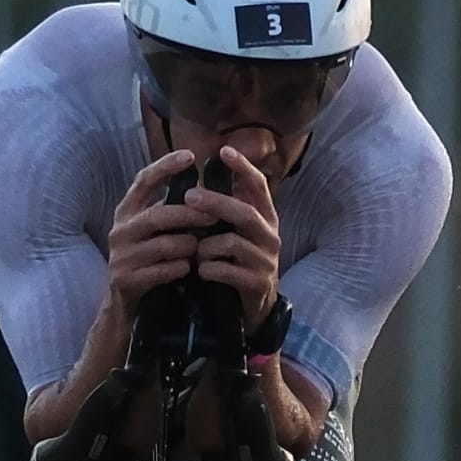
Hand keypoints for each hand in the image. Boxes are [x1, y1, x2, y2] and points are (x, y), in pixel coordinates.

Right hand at [106, 149, 219, 313]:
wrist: (123, 304)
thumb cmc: (146, 260)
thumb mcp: (150, 232)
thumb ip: (167, 210)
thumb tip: (203, 186)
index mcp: (126, 212)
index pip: (143, 180)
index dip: (165, 166)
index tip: (190, 156)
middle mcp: (119, 230)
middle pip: (160, 215)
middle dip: (191, 215)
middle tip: (214, 216)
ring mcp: (120, 256)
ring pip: (165, 245)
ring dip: (188, 247)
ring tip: (200, 250)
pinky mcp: (126, 279)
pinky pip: (162, 270)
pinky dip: (180, 268)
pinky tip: (187, 269)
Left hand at [186, 146, 281, 324]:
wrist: (253, 308)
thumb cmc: (237, 263)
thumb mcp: (236, 233)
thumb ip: (225, 212)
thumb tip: (196, 184)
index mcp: (265, 218)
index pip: (259, 186)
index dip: (243, 168)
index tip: (224, 151)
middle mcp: (270, 236)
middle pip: (245, 212)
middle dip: (216, 202)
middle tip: (189, 196)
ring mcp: (266, 261)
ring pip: (232, 243)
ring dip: (206, 247)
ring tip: (196, 253)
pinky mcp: (258, 284)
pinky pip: (228, 271)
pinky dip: (209, 269)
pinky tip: (202, 271)